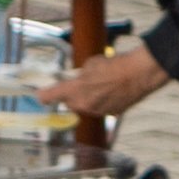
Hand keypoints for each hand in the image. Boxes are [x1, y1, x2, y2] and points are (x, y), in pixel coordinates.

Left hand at [38, 40, 171, 122]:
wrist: (138, 74)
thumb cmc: (113, 65)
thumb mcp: (90, 64)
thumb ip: (79, 74)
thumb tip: (78, 77)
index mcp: (74, 90)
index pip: (50, 96)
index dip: (44, 95)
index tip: (40, 96)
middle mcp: (83, 104)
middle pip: (69, 103)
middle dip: (71, 95)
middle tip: (78, 84)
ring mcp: (97, 111)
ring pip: (85, 107)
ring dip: (87, 99)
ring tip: (99, 86)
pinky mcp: (110, 114)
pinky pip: (100, 109)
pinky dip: (101, 102)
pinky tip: (110, 92)